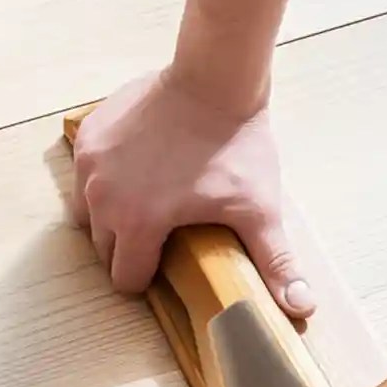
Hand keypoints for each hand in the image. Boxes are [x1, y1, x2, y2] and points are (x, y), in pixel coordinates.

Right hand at [71, 68, 315, 317]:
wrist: (214, 79)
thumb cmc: (236, 146)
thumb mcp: (259, 209)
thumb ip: (276, 263)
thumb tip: (303, 308)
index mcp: (137, 224)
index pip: (125, 279)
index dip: (148, 277)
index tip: (168, 262)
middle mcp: (101, 199)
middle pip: (104, 249)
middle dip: (128, 248)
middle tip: (161, 232)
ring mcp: (89, 166)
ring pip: (87, 214)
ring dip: (110, 217)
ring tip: (144, 202)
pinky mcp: (87, 137)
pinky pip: (84, 175)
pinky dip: (102, 180)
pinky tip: (134, 169)